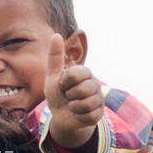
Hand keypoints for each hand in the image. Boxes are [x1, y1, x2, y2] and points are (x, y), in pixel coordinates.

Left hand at [45, 34, 102, 148]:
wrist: (61, 117)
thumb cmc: (58, 95)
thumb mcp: (53, 76)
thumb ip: (55, 57)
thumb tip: (56, 35)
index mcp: (85, 73)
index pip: (76, 74)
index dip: (65, 82)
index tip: (63, 84)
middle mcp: (95, 84)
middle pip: (83, 89)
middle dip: (69, 95)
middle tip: (68, 96)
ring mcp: (99, 99)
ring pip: (86, 103)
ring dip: (73, 106)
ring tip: (73, 105)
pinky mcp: (99, 114)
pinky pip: (88, 115)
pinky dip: (78, 116)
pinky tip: (78, 114)